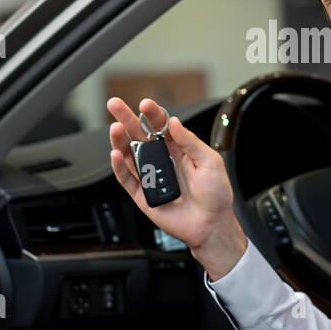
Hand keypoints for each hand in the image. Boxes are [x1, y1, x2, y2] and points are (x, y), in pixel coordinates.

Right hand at [107, 97, 245, 276]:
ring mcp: (151, 177)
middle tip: (114, 104)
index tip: (145, 104)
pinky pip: (128, 180)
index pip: (161, 126)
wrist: (212, 225)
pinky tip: (116, 154)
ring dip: (120, 141)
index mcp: (179, 149)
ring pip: (130, 156)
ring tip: (114, 127)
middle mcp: (162, 161)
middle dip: (127, 119)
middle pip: (140, 136)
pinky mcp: (144, 196)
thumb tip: (174, 122)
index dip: (152, 114)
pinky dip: (119, 168)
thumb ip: (191, 142)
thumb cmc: (216, 195)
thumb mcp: (210, 162)